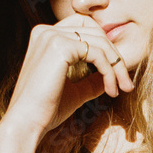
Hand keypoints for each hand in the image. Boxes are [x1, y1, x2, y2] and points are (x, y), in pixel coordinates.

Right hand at [1, 15, 133, 137]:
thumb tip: (112, 74)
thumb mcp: (74, 90)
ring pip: (100, 42)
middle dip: (115, 57)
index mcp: (45, 36)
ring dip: (116, 67)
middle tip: (126, 84)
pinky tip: (110, 90)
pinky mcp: (60, 47)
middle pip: (96, 31)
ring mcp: (52, 36)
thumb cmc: (46, 110)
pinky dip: (109, 72)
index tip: (116, 74)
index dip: (104, 47)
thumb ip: (91, 79)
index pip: (85, 28)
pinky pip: (97, 53)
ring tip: (120, 89)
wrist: (27, 124)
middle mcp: (46, 30)